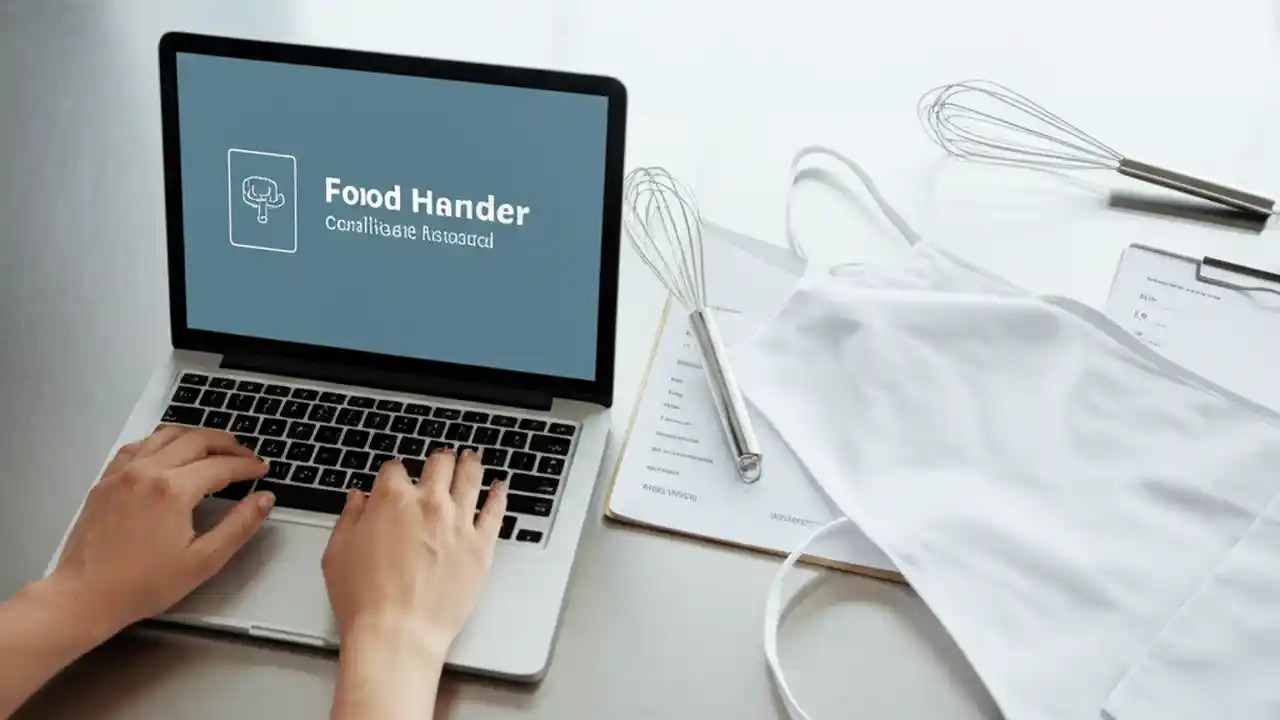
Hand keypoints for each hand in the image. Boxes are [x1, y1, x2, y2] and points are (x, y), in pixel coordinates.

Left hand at [48, 426, 275, 636]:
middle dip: (228, 444)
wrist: (85, 595)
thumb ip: (239, 526)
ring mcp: (123, 472)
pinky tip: (171, 452)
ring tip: (214, 449)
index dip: (247, 466)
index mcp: (174, 490)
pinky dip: (162, 442)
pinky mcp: (106, 479)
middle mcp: (148, 471)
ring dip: (197, 437)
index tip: (262, 470)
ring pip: (167, 435)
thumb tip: (265, 499)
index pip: (222, 466)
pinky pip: (139, 445)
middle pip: (197, 440)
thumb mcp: (203, 561)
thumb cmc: (143, 584)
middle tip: (246, 456)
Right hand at [322, 449, 507, 653]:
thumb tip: (357, 499)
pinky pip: (495, 511)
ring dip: (470, 464)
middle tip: (443, 459)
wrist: (398, 633)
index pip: (394, 469)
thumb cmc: (364, 600)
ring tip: (472, 458)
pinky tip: (500, 487)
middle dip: (439, 460)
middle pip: (439, 465)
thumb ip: (349, 518)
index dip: (393, 472)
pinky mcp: (481, 545)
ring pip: (470, 478)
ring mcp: (458, 522)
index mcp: (392, 501)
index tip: (395, 476)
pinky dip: (499, 495)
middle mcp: (429, 504)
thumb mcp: (337, 554)